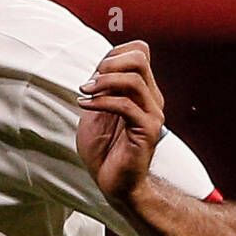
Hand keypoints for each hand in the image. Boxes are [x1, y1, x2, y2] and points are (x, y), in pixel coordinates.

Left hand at [75, 39, 165, 206]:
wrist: (114, 184)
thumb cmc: (104, 150)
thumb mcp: (95, 111)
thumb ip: (100, 88)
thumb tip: (98, 65)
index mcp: (141, 90)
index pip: (139, 51)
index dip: (113, 53)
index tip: (92, 73)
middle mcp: (151, 98)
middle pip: (139, 57)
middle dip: (109, 62)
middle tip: (90, 81)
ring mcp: (152, 113)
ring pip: (134, 79)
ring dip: (103, 82)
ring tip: (84, 92)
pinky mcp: (147, 130)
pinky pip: (126, 105)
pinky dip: (101, 101)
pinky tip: (84, 105)